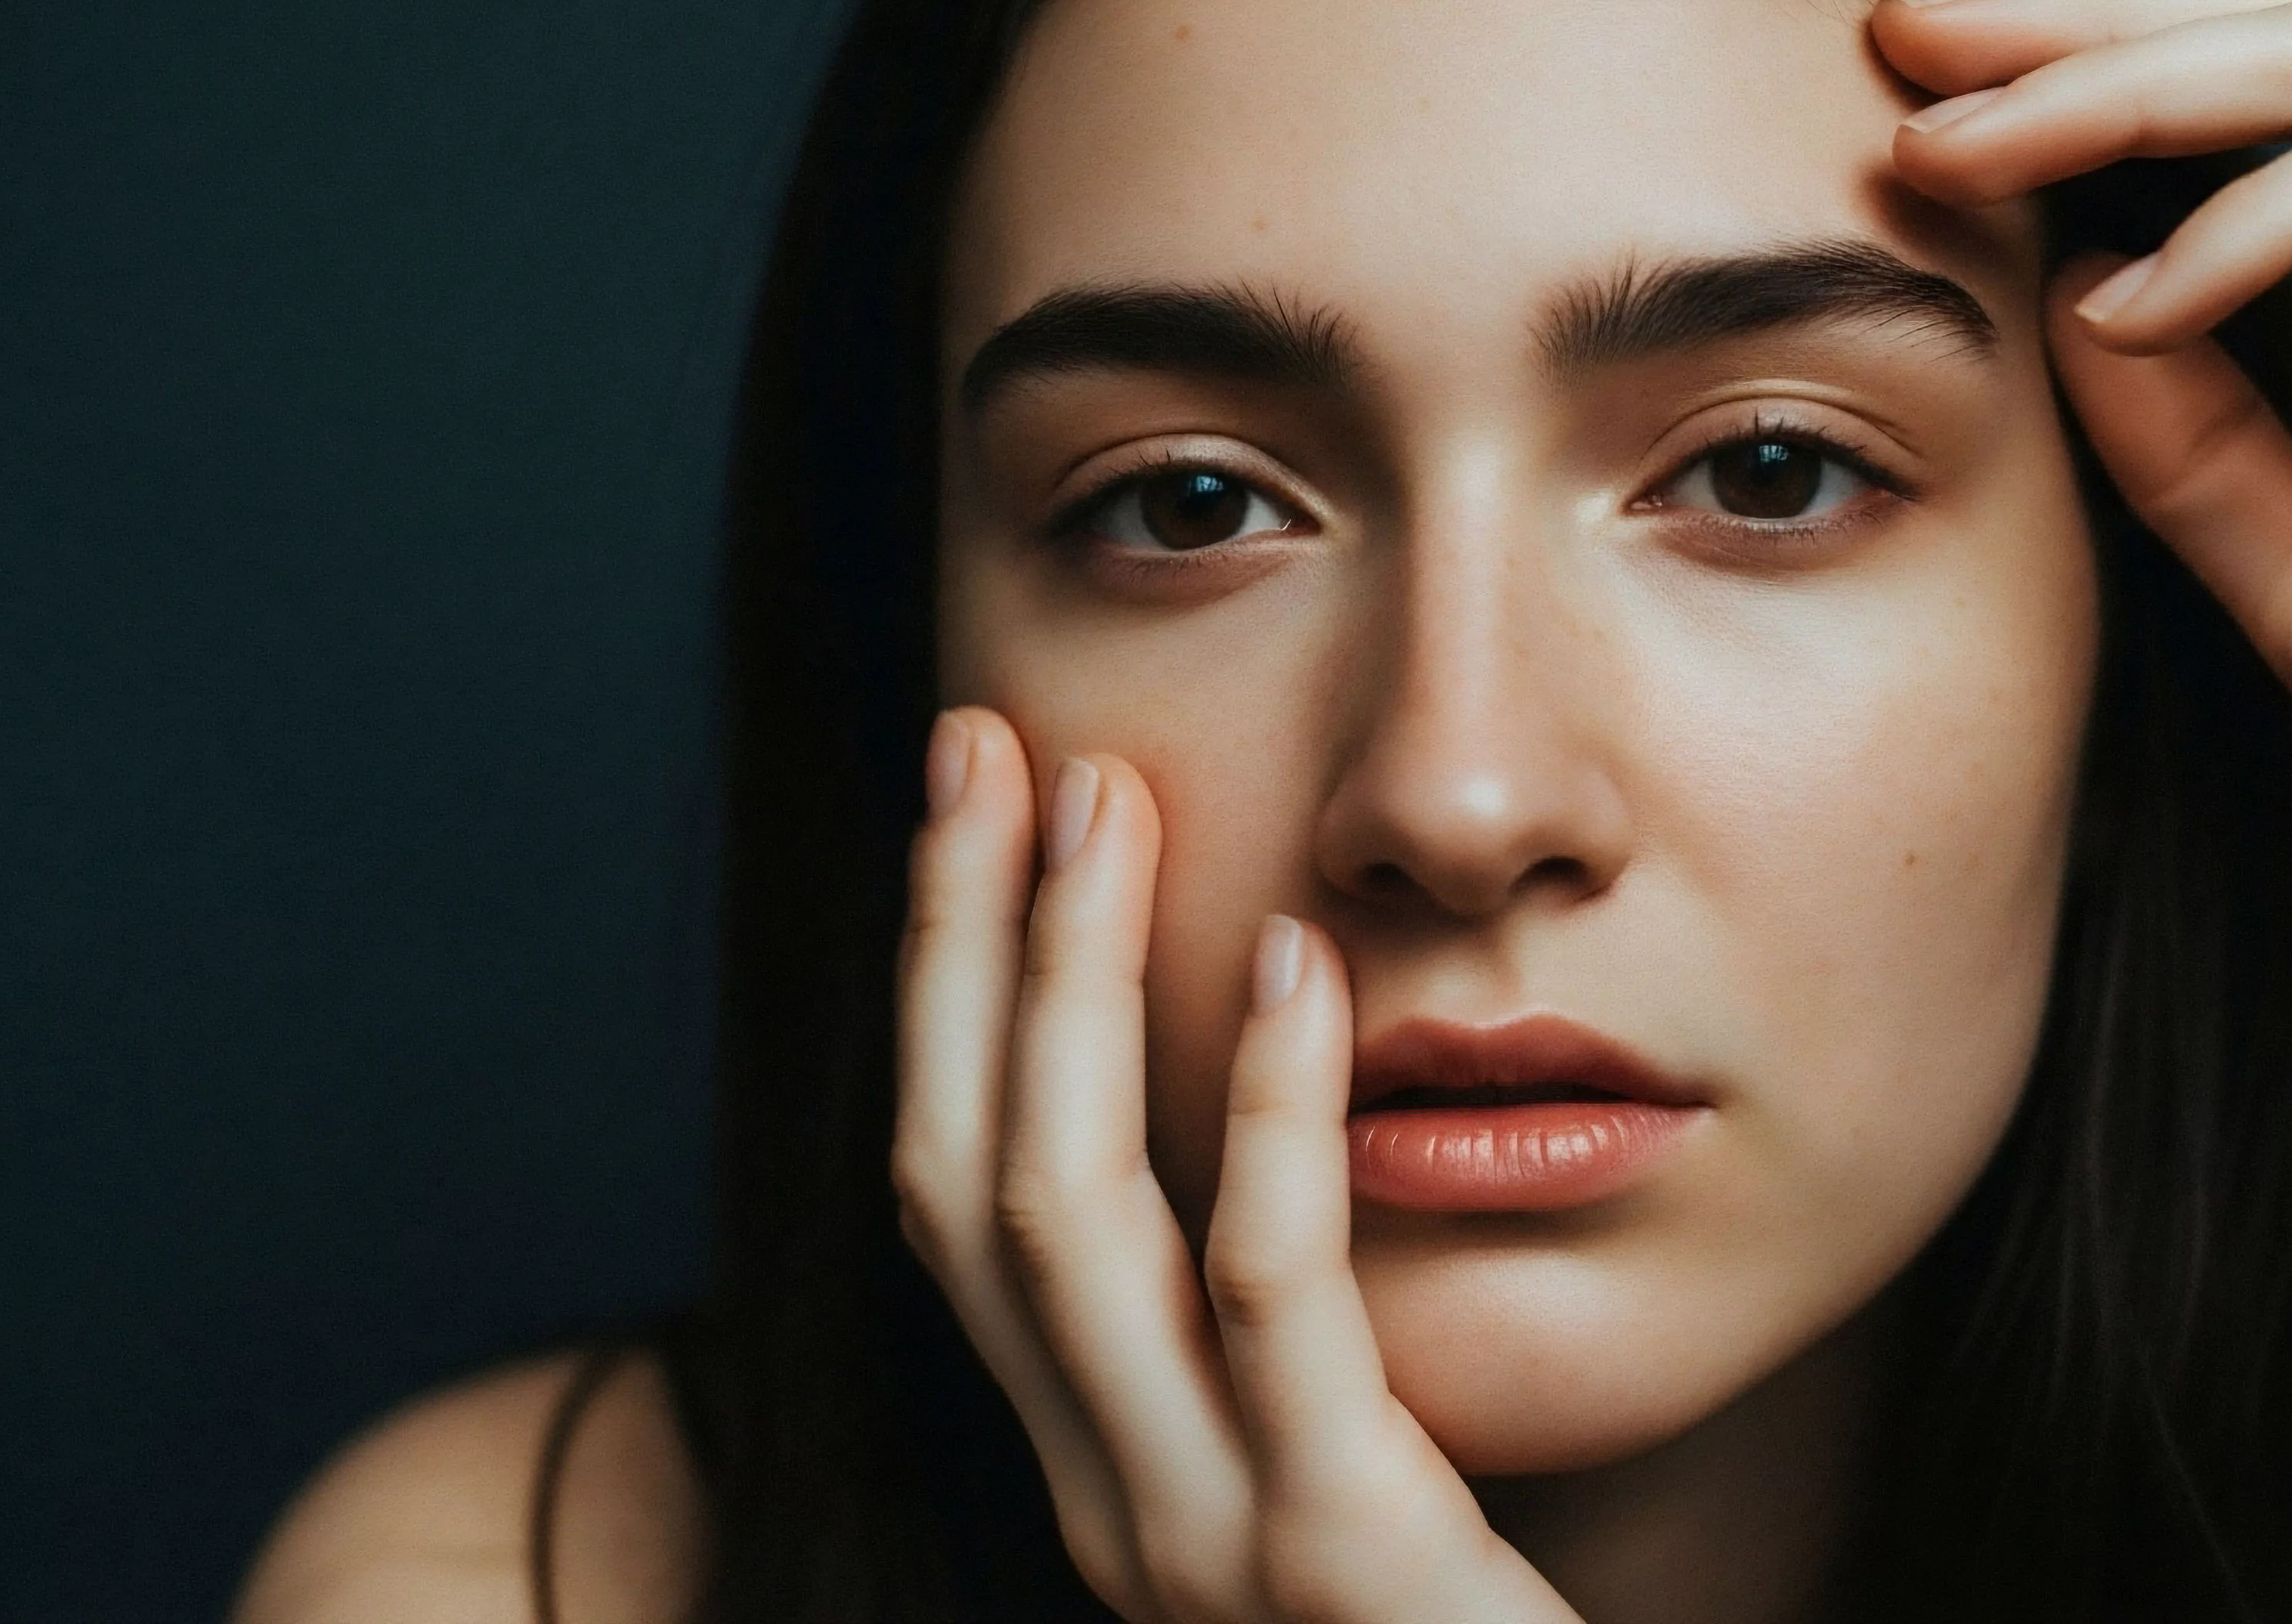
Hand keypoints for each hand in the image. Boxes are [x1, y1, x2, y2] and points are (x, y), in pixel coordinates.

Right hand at [892, 708, 1580, 1622]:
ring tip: (1104, 802)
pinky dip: (1270, 1115)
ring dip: (1067, 992)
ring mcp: (1199, 1541)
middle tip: (984, 748)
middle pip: (964, 1185)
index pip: (961, 1204)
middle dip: (958, 954)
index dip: (941, 1000)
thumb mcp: (1349, 1464)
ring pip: (1065, 1222)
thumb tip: (1274, 1109)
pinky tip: (1300, 962)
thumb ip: (1284, 1337)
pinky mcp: (1338, 1556)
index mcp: (1105, 1470)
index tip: (976, 812)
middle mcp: (1109, 1504)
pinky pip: (1270, 1298)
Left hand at [1876, 0, 2291, 952]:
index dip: (2121, 17)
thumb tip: (2066, 288)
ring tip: (1957, 139)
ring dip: (2130, 84)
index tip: (1944, 27)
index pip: (2289, 74)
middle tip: (1910, 28)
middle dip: (2089, 18)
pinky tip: (2134, 289)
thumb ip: (2189, 433)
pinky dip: (2260, 219)